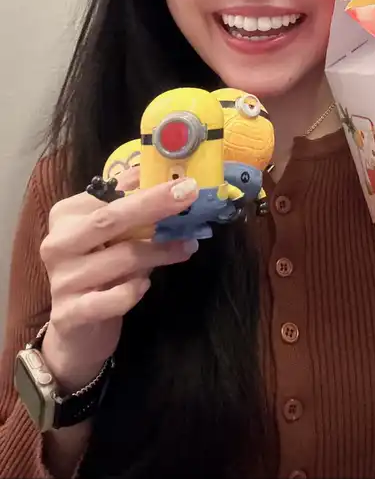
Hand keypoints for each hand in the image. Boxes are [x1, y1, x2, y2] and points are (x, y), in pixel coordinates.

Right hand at [39, 169, 200, 391]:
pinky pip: (115, 298)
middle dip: (154, 206)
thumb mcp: (112, 234)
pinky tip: (145, 285)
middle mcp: (58, 244)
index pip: (108, 196)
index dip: (148, 189)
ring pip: (122, 259)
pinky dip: (135, 290)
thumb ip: (129, 203)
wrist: (77, 330)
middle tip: (190, 197)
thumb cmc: (100, 270)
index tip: (184, 183)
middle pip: (110, 220)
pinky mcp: (71, 313)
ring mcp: (62, 280)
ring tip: (186, 246)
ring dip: (161, 251)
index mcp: (66, 216)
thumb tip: (159, 171)